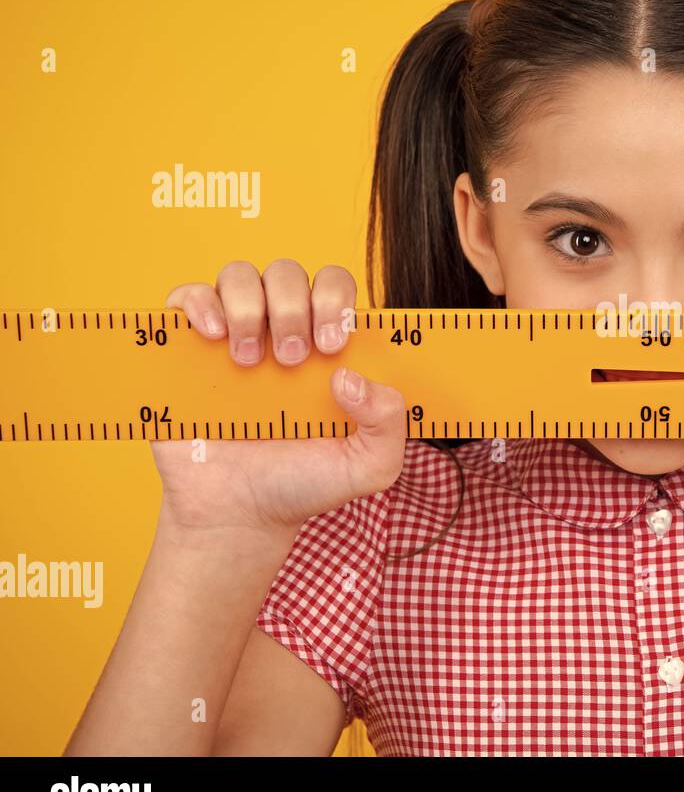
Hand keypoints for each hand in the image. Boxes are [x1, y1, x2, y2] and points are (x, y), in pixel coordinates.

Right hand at [152, 260, 406, 537]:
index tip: (333, 345)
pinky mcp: (187, 350)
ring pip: (239, 276)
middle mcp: (280, 331)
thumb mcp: (369, 465)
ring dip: (247, 308)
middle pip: (288, 274)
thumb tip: (352, 377)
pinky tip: (214, 337)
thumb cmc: (304, 484)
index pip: (335, 286)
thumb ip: (389, 422)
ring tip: (251, 362)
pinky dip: (199, 303)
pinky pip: (186, 296)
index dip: (335, 300)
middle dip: (293, 308)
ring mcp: (233, 337)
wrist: (240, 516)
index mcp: (327, 347)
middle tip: (292, 360)